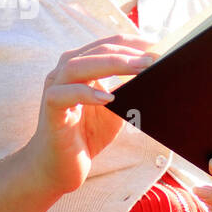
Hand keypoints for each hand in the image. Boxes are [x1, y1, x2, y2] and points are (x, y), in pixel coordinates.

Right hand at [19, 33, 158, 196]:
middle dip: (128, 53)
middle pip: (96, 52)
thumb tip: (152, 73)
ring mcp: (54, 89)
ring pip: (77, 66)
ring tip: (139, 70)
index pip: (107, 45)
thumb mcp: (114, 108)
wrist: (59, 168)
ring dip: (111, 65)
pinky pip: (63, 95)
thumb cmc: (87, 135)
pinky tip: (108, 98)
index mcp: (79, 66)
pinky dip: (86, 94)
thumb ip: (126, 89)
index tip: (161, 46)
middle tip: (155, 59)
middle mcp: (64, 72)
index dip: (133, 43)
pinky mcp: (50, 110)